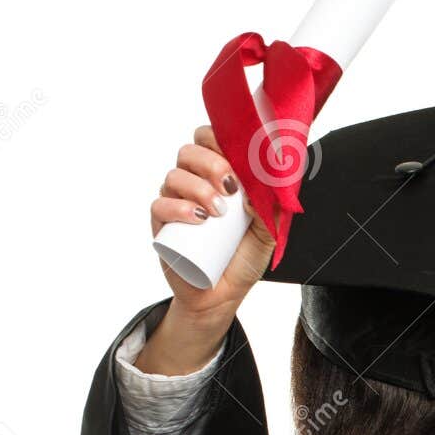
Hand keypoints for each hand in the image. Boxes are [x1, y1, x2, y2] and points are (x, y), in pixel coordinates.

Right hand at [151, 123, 276, 315]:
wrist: (221, 294)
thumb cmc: (243, 259)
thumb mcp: (268, 234)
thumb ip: (274, 210)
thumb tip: (264, 185)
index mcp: (215, 175)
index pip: (209, 139)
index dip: (218, 139)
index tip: (237, 159)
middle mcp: (192, 183)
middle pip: (189, 152)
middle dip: (210, 163)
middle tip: (229, 187)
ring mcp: (175, 202)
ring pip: (174, 176)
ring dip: (198, 187)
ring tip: (218, 212)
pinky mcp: (162, 225)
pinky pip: (160, 205)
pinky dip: (178, 207)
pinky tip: (197, 217)